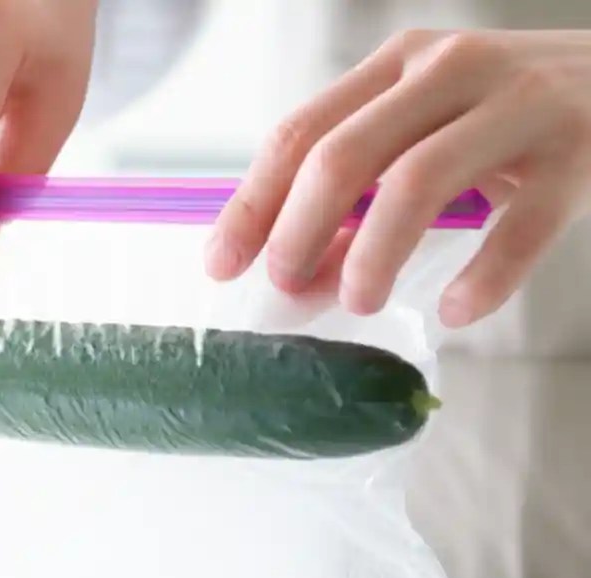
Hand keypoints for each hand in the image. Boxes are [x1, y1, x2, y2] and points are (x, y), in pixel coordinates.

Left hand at [206, 30, 590, 327]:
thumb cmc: (509, 117)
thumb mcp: (428, 129)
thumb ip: (365, 191)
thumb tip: (296, 272)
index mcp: (397, 64)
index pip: (299, 133)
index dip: (252, 204)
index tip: (222, 265)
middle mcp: (449, 71)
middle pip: (343, 155)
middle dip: (299, 230)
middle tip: (287, 288)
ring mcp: (517, 106)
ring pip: (417, 182)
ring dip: (373, 254)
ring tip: (357, 303)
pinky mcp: (577, 151)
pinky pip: (522, 224)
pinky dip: (483, 277)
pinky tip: (458, 313)